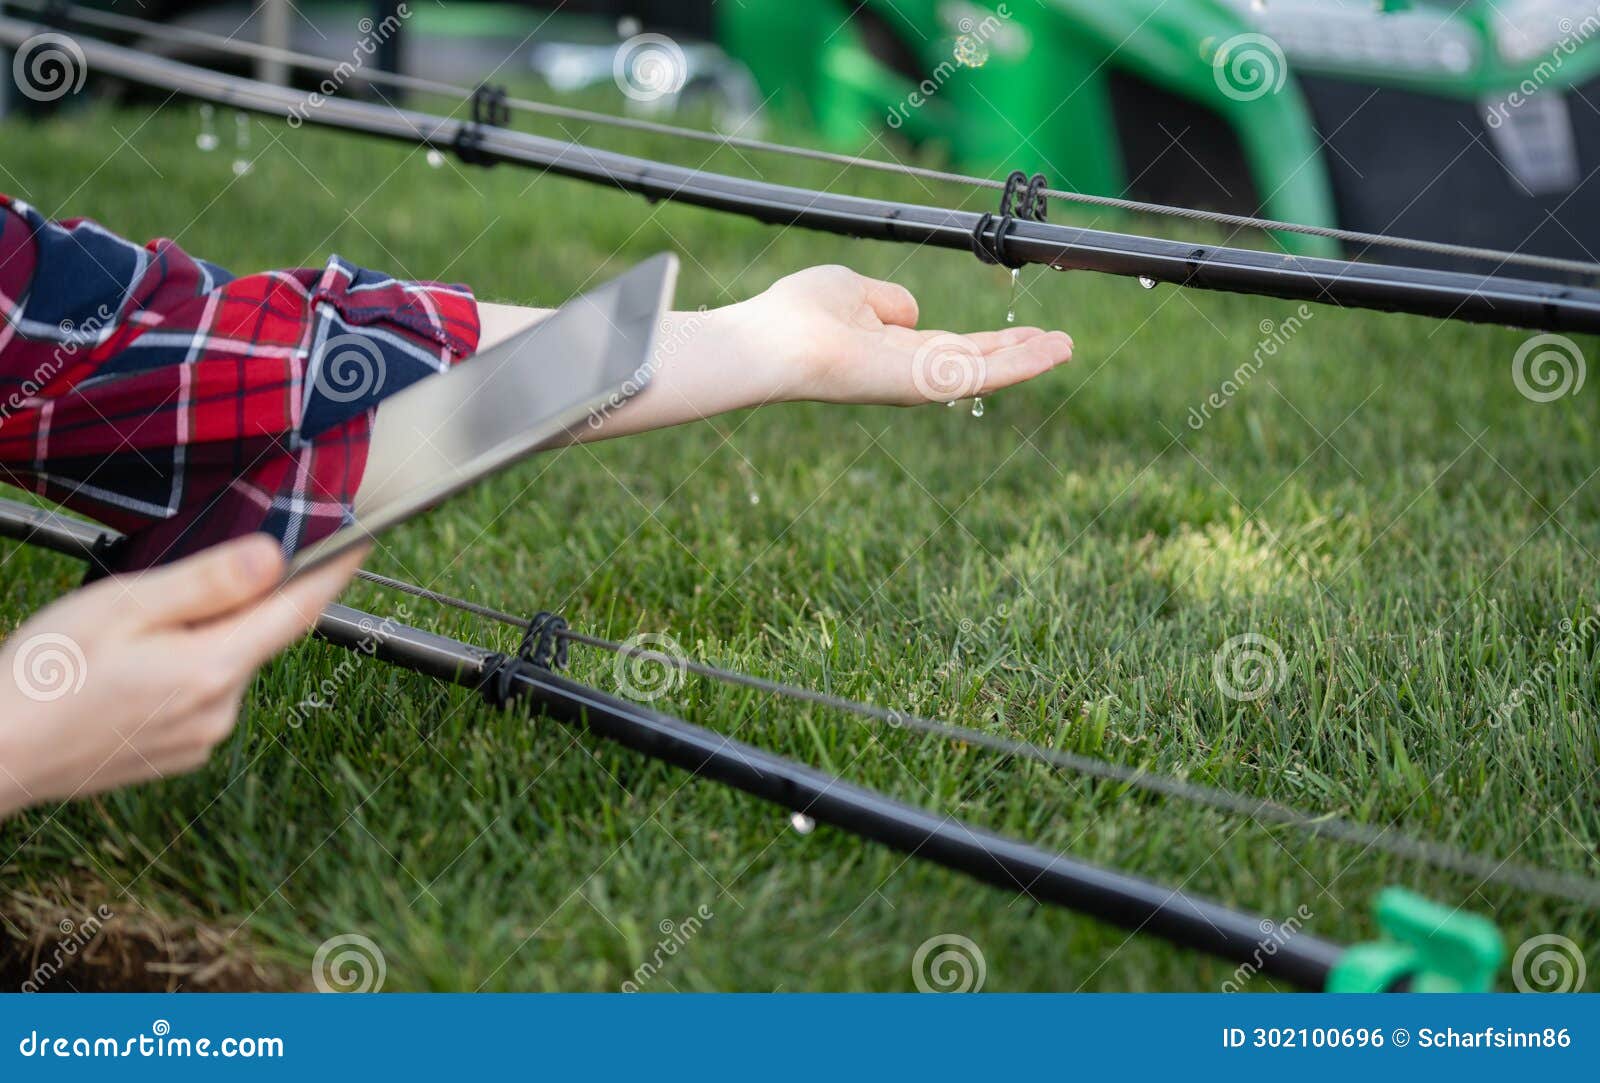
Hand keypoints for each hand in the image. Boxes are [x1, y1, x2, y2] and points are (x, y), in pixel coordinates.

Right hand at [0, 535, 365, 816]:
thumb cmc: (46, 675)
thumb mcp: (124, 606)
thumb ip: (206, 582)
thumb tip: (275, 558)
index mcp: (214, 667)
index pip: (300, 610)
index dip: (333, 572)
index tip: (362, 542)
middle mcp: (222, 709)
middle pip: (256, 635)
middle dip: (232, 606)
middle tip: (164, 594)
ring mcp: (203, 737)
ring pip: (224, 665)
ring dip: (198, 641)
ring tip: (127, 642)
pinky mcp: (181, 754)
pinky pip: (200, 697)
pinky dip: (180, 674)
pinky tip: (126, 674)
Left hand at [741, 264, 1073, 405]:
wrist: (774, 343)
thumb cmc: (798, 315)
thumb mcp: (851, 289)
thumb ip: (886, 300)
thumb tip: (910, 312)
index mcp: (893, 350)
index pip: (952, 347)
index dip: (990, 340)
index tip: (1024, 332)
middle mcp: (910, 371)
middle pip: (977, 361)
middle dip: (1019, 352)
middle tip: (1060, 344)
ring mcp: (919, 381)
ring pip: (988, 370)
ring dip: (1030, 358)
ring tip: (1067, 347)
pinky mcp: (925, 384)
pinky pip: (984, 375)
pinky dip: (1022, 363)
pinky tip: (1051, 352)